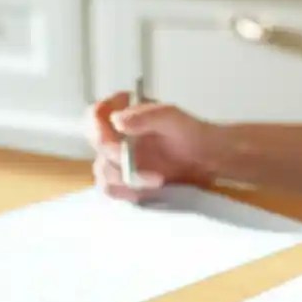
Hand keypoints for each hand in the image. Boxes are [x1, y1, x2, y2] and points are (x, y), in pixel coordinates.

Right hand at [86, 91, 219, 200]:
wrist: (206, 159)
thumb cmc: (192, 133)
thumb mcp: (173, 118)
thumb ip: (146, 116)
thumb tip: (117, 122)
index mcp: (122, 109)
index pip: (95, 115)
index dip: (99, 131)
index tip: (118, 146)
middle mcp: (114, 133)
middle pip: (97, 146)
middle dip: (118, 160)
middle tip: (138, 167)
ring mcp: (117, 157)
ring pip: (102, 170)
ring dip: (126, 179)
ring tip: (156, 181)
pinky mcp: (123, 178)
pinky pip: (111, 188)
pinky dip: (126, 192)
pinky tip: (147, 191)